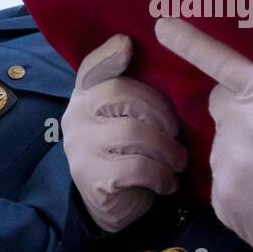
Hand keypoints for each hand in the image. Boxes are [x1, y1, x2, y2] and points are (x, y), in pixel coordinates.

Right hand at [61, 33, 186, 232]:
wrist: (111, 206)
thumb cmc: (128, 153)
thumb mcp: (129, 118)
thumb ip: (137, 94)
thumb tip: (172, 63)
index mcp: (86, 96)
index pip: (93, 67)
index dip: (110, 54)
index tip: (128, 45)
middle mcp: (76, 115)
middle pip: (122, 94)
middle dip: (160, 113)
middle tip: (176, 134)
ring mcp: (81, 146)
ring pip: (134, 131)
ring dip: (166, 149)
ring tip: (177, 161)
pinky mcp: (92, 176)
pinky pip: (138, 166)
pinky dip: (161, 175)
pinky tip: (167, 182)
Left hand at [156, 17, 252, 251]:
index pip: (218, 60)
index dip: (190, 41)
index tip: (164, 26)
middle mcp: (238, 128)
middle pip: (223, 104)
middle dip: (241, 108)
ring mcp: (227, 167)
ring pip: (224, 144)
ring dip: (244, 149)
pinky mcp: (221, 202)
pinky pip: (225, 181)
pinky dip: (243, 184)